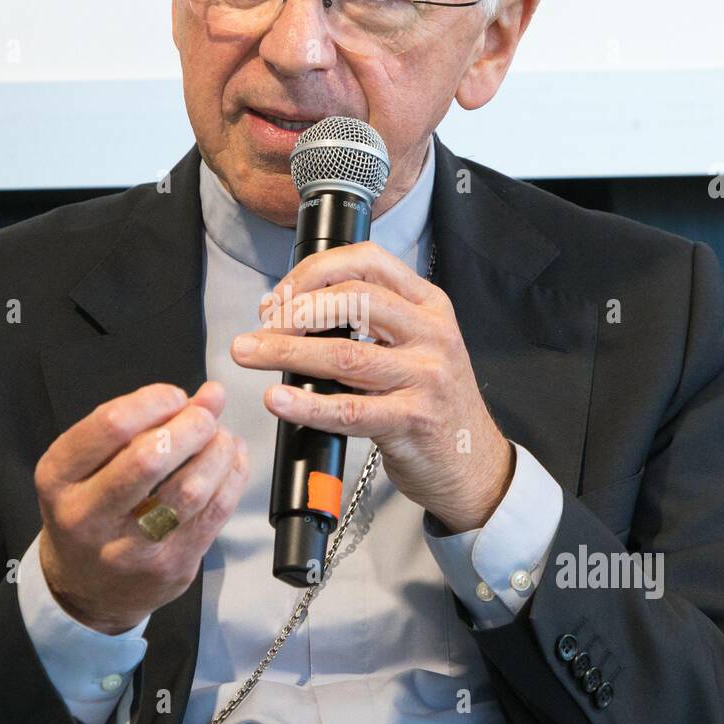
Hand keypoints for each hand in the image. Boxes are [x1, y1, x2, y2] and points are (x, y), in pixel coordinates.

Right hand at [35, 381, 248, 633]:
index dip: (154, 401)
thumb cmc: (90, 511)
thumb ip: (137, 425)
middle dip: (189, 426)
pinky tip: (231, 459)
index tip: (174, 396)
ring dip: (217, 451)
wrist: (86, 590)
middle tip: (205, 416)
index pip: (110, 426)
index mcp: (58, 478)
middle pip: (148, 459)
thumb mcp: (86, 466)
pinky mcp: (170, 567)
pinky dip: (232, 476)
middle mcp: (87, 516)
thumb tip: (206, 396)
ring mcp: (130, 549)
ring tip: (221, 437)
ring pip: (188, 490)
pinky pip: (214, 514)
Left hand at [231, 242, 512, 533]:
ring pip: (344, 354)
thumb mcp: (416, 346)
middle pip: (352, 301)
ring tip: (249, 353)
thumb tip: (293, 312)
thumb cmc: (433, 403)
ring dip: (286, 352)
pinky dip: (307, 404)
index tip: (279, 295)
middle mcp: (432, 333)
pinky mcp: (414, 419)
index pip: (367, 261)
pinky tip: (279, 398)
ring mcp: (426, 376)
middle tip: (259, 328)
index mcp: (429, 304)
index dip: (314, 271)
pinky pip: (350, 409)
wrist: (474, 462)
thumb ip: (371, 323)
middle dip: (293, 310)